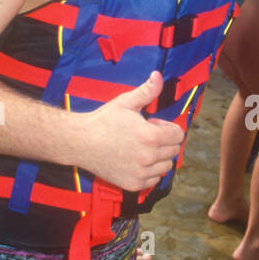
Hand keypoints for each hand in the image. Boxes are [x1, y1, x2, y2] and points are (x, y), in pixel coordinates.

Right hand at [73, 73, 184, 192]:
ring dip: (158, 157)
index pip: (178, 135)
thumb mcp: (126, 102)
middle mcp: (148, 157)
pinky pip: (154, 180)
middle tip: (144, 136)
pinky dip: (149, 172)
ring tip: (139, 148)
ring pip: (165, 166)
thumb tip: (158, 75)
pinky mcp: (133, 184)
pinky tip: (135, 161)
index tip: (152, 124)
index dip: (167, 128)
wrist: (80, 142)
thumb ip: (147, 91)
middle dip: (164, 141)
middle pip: (173, 151)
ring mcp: (141, 173)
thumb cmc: (103, 121)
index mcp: (151, 137)